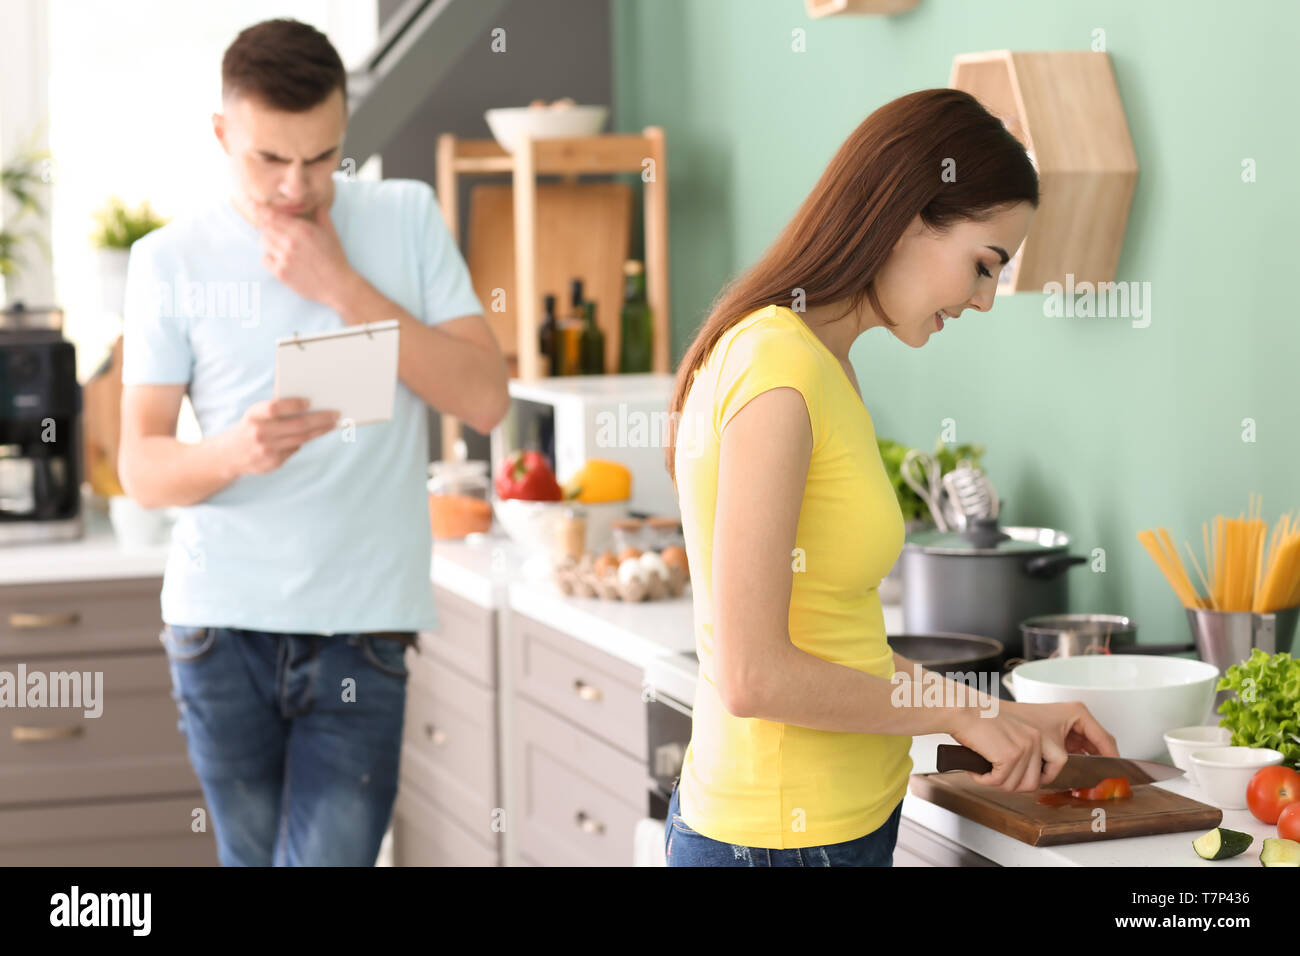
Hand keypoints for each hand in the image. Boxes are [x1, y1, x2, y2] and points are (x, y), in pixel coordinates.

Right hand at [224, 397, 338, 476]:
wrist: (228, 455)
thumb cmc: (250, 427)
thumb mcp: (255, 415)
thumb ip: (276, 411)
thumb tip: (310, 407)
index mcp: (254, 416)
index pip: (275, 408)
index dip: (293, 404)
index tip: (310, 401)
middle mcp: (259, 433)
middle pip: (296, 425)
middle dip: (320, 419)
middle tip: (335, 414)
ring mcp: (267, 450)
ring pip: (301, 439)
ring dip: (320, 431)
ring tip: (332, 424)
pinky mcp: (273, 463)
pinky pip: (295, 449)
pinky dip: (304, 441)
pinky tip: (314, 434)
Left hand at [256, 201, 357, 310]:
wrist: (337, 285)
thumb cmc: (335, 258)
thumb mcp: (330, 232)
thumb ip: (320, 214)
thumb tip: (315, 202)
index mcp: (303, 229)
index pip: (272, 215)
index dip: (259, 208)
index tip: (250, 202)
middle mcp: (291, 242)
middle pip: (264, 227)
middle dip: (266, 226)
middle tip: (276, 232)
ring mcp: (284, 258)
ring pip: (263, 242)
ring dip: (269, 242)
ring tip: (282, 248)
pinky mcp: (281, 272)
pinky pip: (264, 260)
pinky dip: (270, 258)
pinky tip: (282, 261)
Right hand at [947, 707, 1067, 792]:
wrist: (962, 708)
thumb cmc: (977, 716)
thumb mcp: (1010, 729)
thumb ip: (1023, 748)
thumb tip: (1022, 775)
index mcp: (1039, 733)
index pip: (1052, 769)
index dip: (1032, 780)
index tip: (1016, 777)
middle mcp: (1036, 739)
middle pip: (1033, 783)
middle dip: (1010, 784)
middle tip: (995, 775)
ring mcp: (1025, 748)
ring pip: (1015, 786)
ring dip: (995, 783)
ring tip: (984, 770)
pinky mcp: (1010, 755)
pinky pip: (998, 782)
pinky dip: (983, 780)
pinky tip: (976, 769)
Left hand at [1004, 700, 1120, 775]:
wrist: (995, 718)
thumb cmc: (1018, 722)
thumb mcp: (1049, 745)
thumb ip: (1065, 762)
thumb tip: (1074, 778)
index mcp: (1078, 714)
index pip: (1105, 739)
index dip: (1112, 759)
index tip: (1117, 774)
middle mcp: (1075, 718)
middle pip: (1098, 746)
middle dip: (1098, 764)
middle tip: (1102, 781)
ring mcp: (1068, 727)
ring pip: (1086, 751)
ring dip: (1085, 764)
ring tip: (1087, 778)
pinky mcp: (1060, 736)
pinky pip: (1074, 752)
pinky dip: (1074, 763)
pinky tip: (1070, 773)